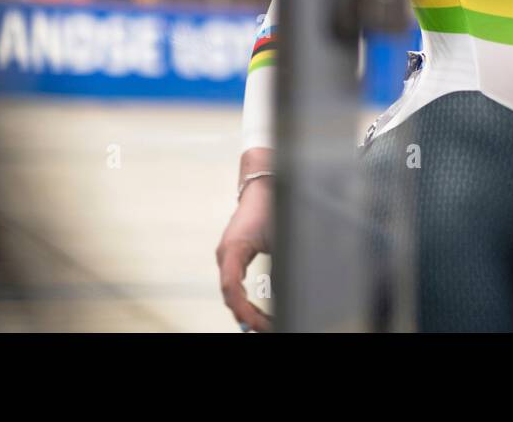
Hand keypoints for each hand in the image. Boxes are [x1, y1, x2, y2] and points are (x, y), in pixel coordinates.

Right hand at [215, 176, 273, 331]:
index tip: (260, 325)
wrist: (263, 184)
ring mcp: (227, 255)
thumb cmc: (271, 206)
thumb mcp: (279, 238)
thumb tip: (287, 294)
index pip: (232, 289)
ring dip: (246, 310)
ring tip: (263, 326)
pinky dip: (244, 300)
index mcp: (232, 249)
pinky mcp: (234, 255)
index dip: (245, 311)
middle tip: (266, 329)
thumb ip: (280, 265)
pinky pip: (234, 284)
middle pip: (230, 295)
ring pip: (231, 291)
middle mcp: (225, 254)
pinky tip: (255, 313)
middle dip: (248, 316)